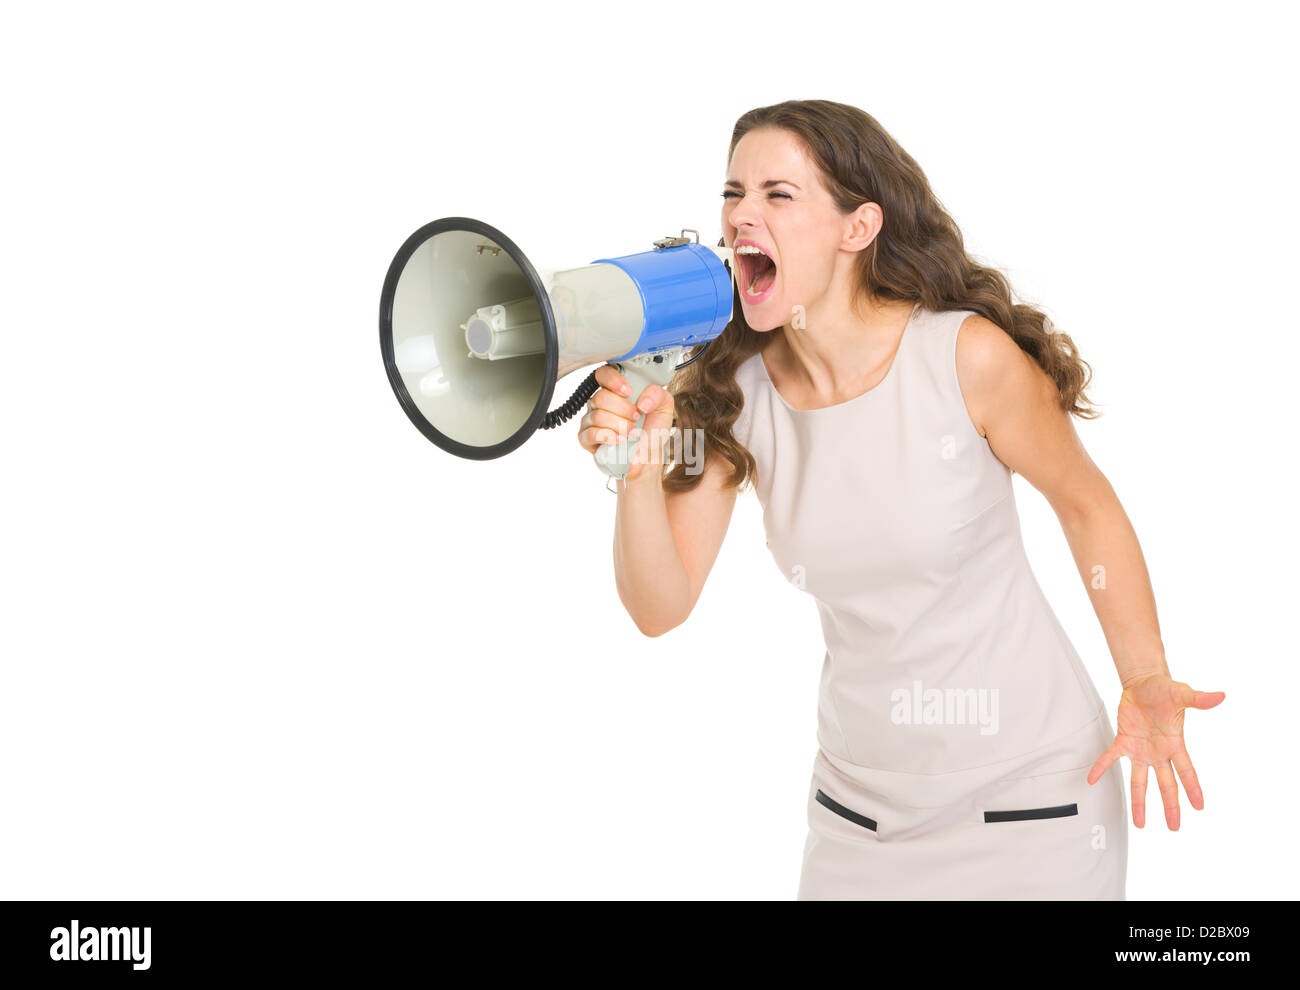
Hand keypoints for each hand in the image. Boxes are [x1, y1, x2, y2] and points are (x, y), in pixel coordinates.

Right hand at [576, 364, 674, 480]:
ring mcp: (590, 419)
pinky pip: (590, 433)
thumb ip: (658, 395)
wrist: (648, 455)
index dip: (613, 380)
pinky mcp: (585, 438)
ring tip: (631, 433)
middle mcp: (599, 402)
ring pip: (598, 416)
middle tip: (636, 418)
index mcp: (615, 390)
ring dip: (619, 425)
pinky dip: (608, 437)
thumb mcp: (664, 407)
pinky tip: (619, 440)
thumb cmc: (652, 428)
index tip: (628, 392)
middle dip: (623, 409)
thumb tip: (642, 403)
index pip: (603, 374)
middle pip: (601, 397)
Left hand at [1087, 672, 1225, 829]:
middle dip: (1170, 805)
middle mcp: (1159, 753)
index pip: (1186, 770)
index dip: (1192, 788)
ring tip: (1140, 823)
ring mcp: (1141, 750)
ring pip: (1140, 781)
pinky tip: (1091, 779)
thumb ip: (1199, 699)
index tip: (1199, 807)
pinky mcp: (1124, 741)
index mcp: (1175, 744)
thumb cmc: (1165, 690)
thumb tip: (1221, 696)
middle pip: (1166, 784)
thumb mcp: (1182, 693)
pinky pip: (1111, 758)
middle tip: (1174, 827)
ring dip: (1139, 801)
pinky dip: (1101, 767)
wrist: (1145, 683)